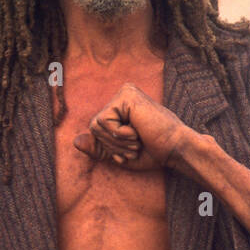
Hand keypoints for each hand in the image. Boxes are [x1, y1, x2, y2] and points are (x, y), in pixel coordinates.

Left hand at [72, 83, 188, 171]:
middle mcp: (121, 97)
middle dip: (112, 145)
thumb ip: (98, 148)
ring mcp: (124, 93)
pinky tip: (137, 130)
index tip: (132, 149)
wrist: (175, 150)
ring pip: (96, 125)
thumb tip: (75, 141)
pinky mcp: (126, 95)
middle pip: (93, 127)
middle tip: (136, 144)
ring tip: (137, 138)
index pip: (95, 131)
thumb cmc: (153, 153)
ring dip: (117, 141)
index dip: (109, 148)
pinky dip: (119, 134)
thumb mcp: (119, 155)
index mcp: (120, 108)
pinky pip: (103, 121)